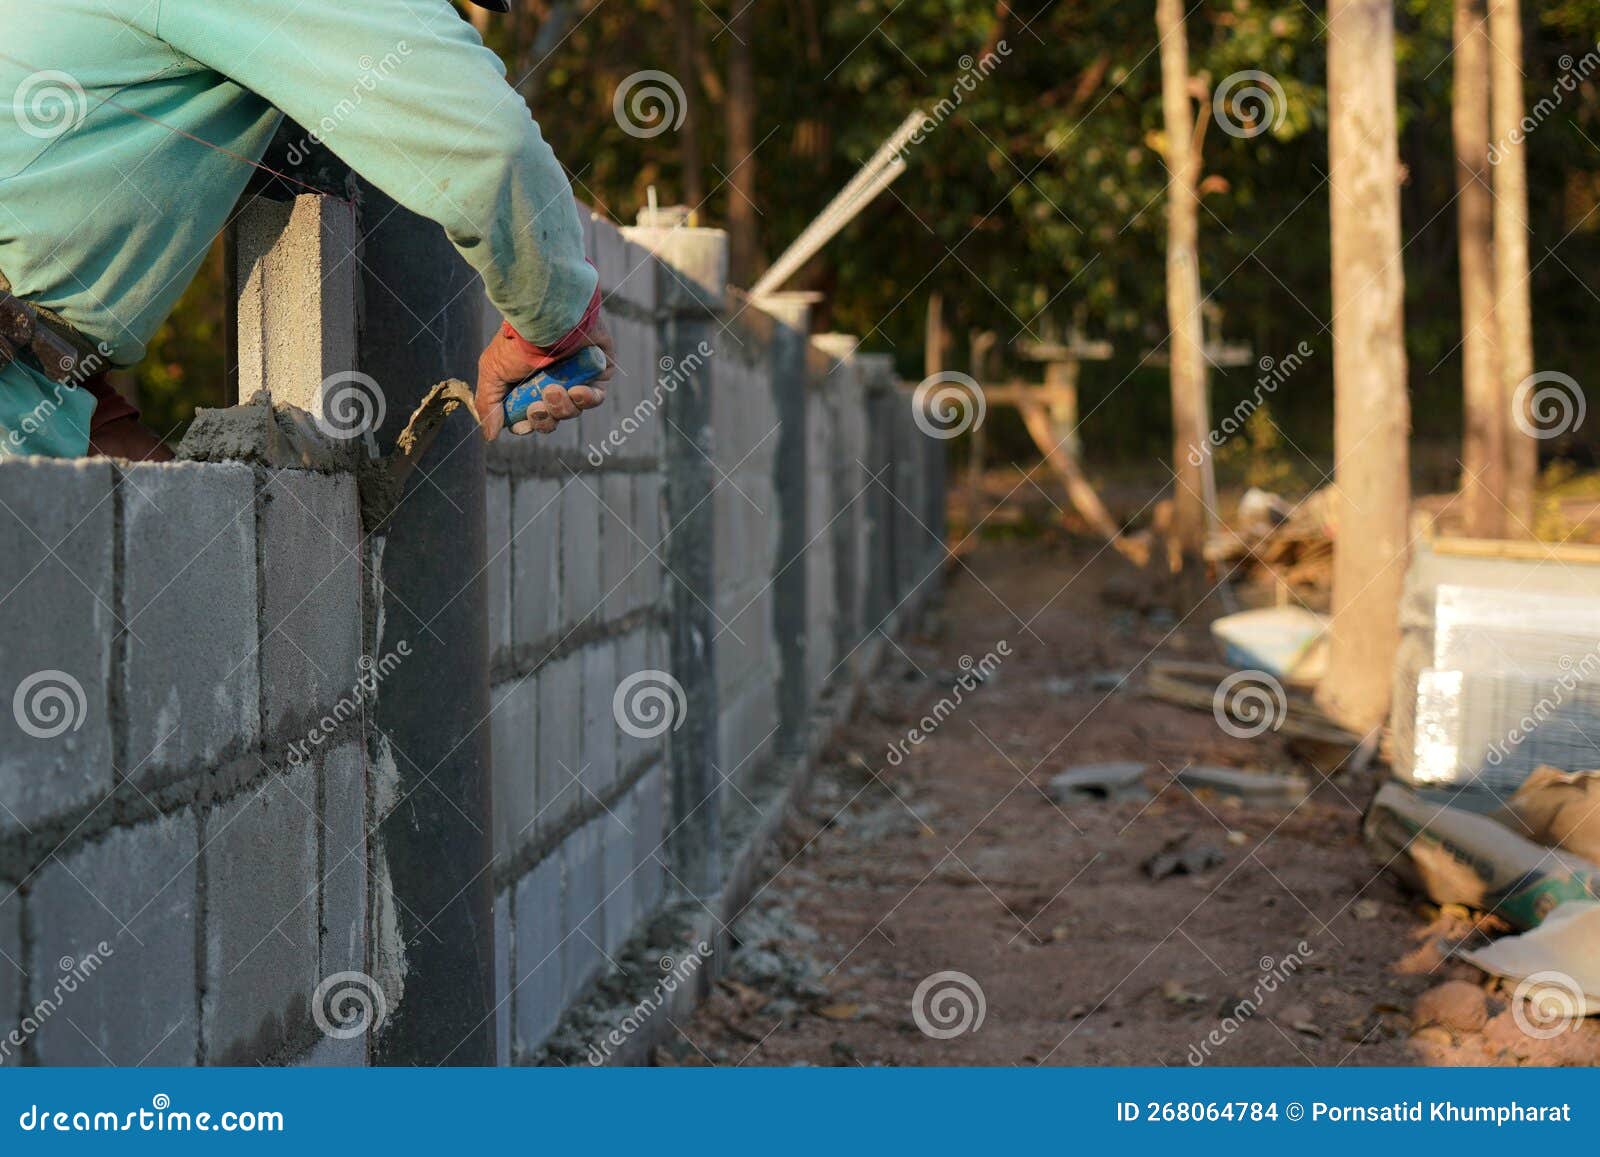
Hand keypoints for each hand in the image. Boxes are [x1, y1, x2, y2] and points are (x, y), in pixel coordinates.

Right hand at [475, 315, 614, 439]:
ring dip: (561, 407)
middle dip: (544, 418)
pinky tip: (578, 390)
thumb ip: (489, 404)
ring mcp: (575, 378)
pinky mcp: (597, 373)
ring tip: (554, 389)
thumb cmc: (518, 341)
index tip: (523, 421)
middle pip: (551, 419)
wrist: (547, 317)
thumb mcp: (492, 371)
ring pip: (572, 410)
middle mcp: (551, 381)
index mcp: (526, 383)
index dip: (528, 424)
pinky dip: (587, 400)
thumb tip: (491, 435)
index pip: (529, 417)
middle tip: (538, 404)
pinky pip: (595, 398)